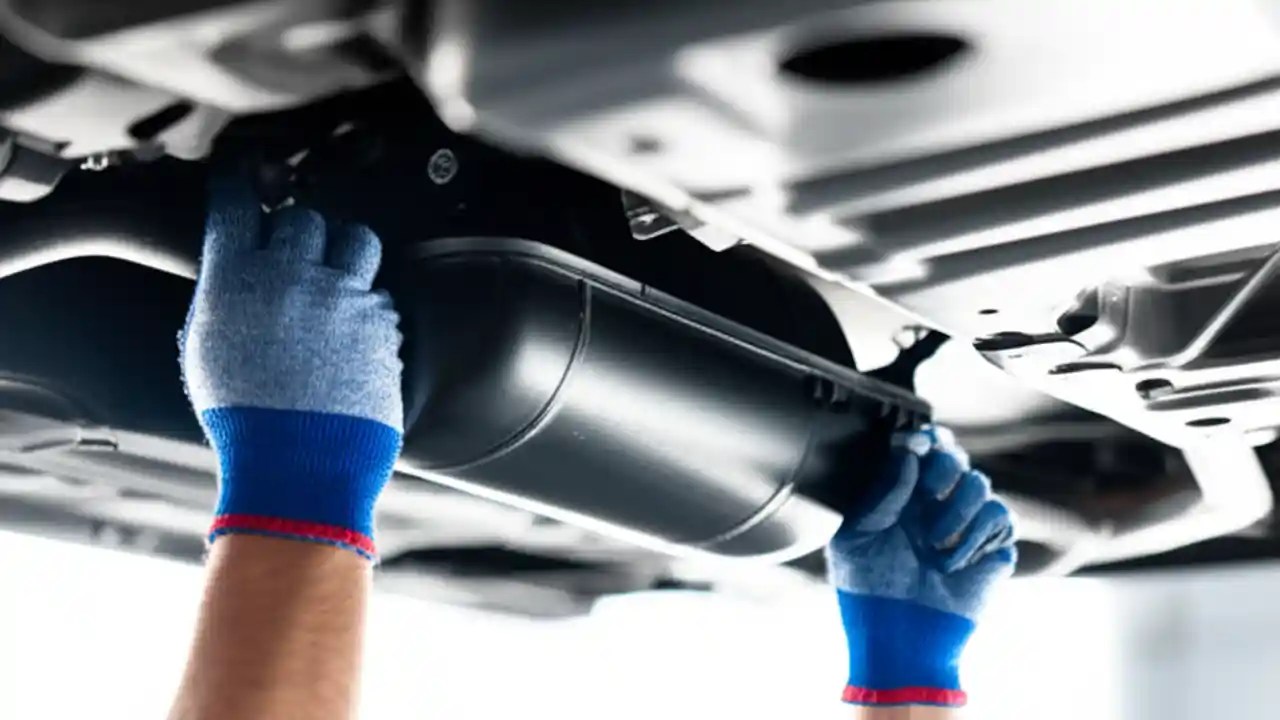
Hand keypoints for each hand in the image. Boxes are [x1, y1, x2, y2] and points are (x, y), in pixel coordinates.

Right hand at [180, 166, 403, 559]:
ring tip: (337, 278)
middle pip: (303, 219)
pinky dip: (369, 305)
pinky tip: (355, 330)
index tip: (242, 186)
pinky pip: (380, 293)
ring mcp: (343, 295)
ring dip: (346, 252)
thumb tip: (235, 276)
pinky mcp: (383, 320)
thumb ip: (223, 300)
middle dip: (299, 234)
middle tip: (296, 258)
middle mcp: (291, 276)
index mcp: (234, 281)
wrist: (301, 466)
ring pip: (356, 240)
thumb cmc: (246, 423)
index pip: (235, 204)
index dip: (238, 188)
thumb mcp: (207, 353)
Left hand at [827, 427, 1015, 706]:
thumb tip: (908, 450)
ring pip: (979, 484)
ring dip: (955, 512)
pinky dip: (977, 537)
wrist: (899, 641)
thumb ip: (882, 491)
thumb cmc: (866, 591)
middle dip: (943, 469)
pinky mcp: (993, 548)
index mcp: (898, 496)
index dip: (926, 438)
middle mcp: (933, 505)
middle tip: (929, 494)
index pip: (921, 449)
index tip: (921, 442)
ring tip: (932, 546)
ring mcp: (965, 526)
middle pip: (955, 456)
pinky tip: (954, 563)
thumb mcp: (856, 536)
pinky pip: (1000, 517)